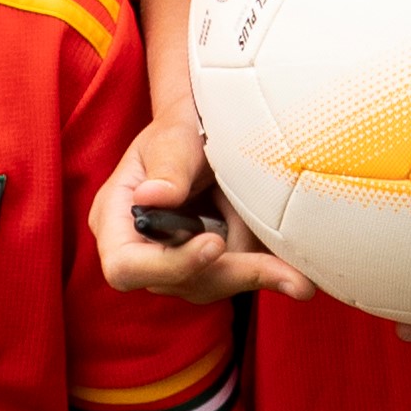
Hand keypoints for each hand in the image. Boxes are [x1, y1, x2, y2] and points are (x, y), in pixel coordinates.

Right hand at [90, 115, 310, 305]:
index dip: (169, 266)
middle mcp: (140, 251)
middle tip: (291, 279)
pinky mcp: (205, 266)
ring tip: (292, 258)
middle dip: (234, 274)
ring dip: (254, 266)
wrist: (204, 127)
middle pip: (179, 282)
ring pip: (213, 284)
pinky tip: (295, 270)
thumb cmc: (180, 127)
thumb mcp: (174, 137)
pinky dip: (264, 267)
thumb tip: (151, 197)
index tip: (215, 244)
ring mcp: (172, 263)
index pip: (126, 266)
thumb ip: (167, 166)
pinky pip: (234, 276)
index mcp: (115, 219)